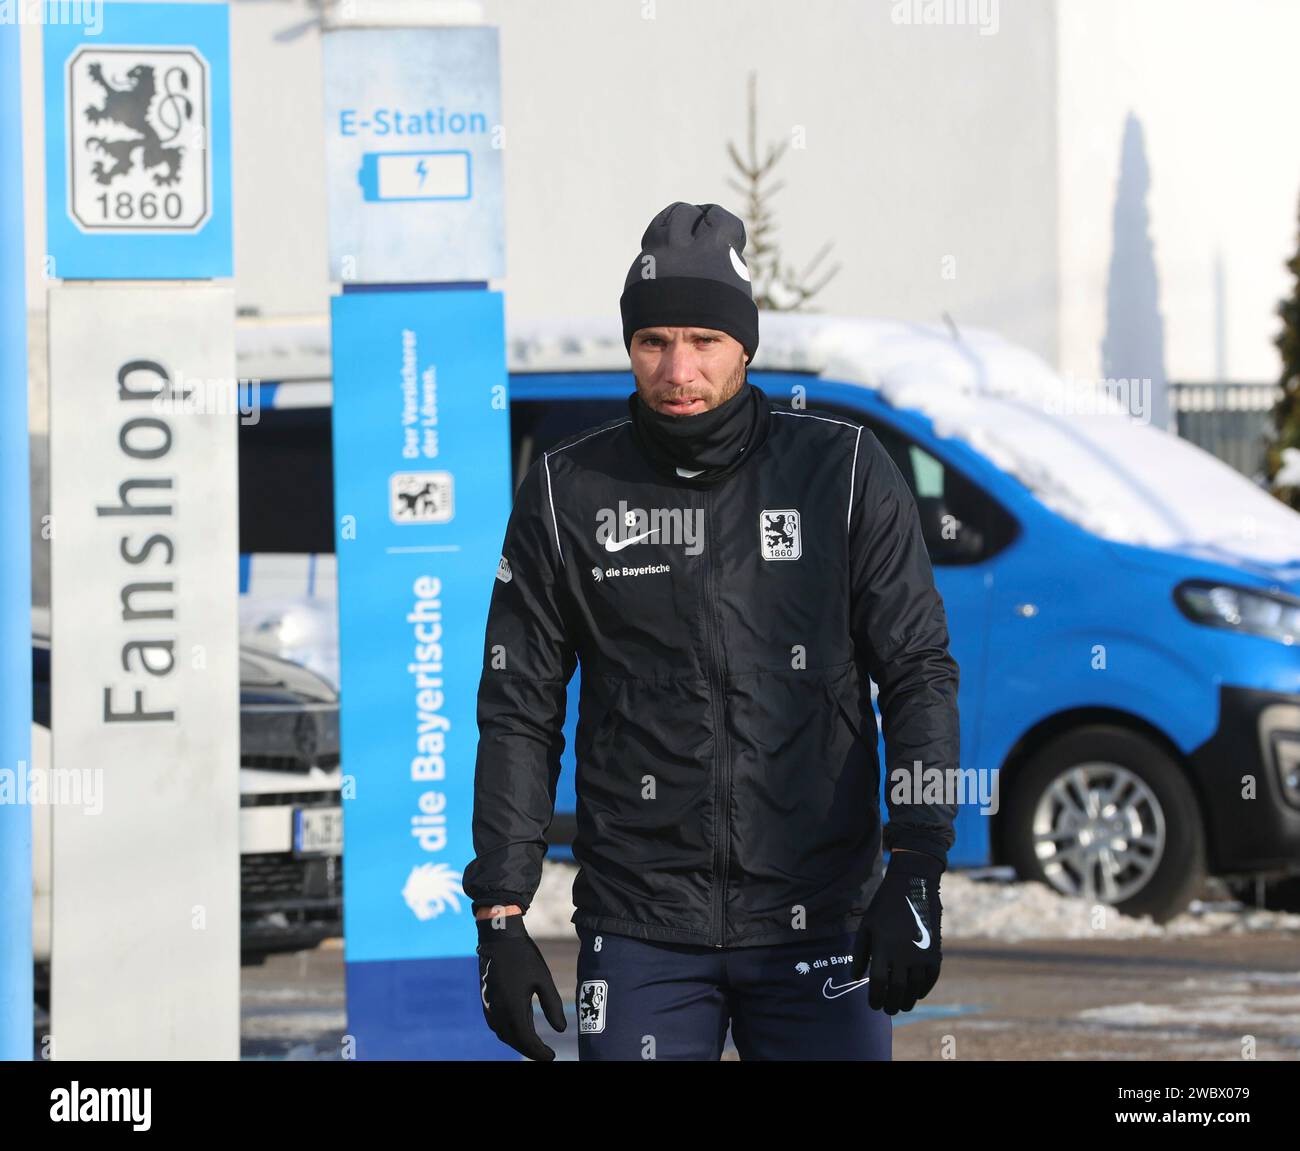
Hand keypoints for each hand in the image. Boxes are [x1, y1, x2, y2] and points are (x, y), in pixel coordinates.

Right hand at [475, 911, 566, 1059]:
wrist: (499, 939)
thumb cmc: (524, 957)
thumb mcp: (543, 980)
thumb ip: (552, 1005)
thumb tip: (561, 1029)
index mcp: (512, 1008)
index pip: (526, 1040)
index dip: (539, 1052)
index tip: (551, 1057)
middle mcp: (497, 1011)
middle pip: (513, 1040)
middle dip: (529, 1050)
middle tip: (544, 1054)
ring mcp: (489, 1006)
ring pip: (503, 1034)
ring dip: (518, 1042)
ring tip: (533, 1044)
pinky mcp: (486, 1000)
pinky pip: (496, 1024)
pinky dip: (508, 1032)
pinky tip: (519, 1029)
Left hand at [850, 848, 942, 1013]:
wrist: (912, 885)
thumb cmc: (884, 906)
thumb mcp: (866, 926)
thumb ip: (859, 953)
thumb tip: (856, 977)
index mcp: (883, 947)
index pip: (878, 983)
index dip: (875, 998)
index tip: (873, 1006)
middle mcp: (903, 954)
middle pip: (898, 990)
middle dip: (891, 1004)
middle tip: (887, 1010)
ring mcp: (921, 954)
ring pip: (915, 988)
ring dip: (908, 1001)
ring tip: (901, 1005)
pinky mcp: (935, 952)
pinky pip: (930, 978)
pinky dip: (923, 990)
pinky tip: (917, 994)